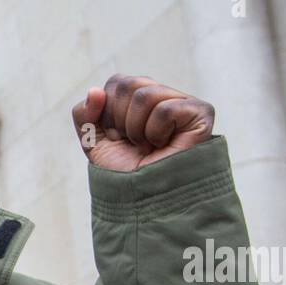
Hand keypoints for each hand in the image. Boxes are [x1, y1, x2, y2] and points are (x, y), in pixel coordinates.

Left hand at [71, 75, 214, 171]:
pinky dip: (156, 133)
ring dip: (137, 130)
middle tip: (135, 144)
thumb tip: (95, 91)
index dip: (108, 114)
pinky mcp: (200, 113)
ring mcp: (183, 102)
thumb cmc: (125, 174)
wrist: (144, 201)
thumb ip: (85, 115)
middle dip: (121, 122)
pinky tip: (164, 146)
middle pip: (128, 85)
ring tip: (149, 146)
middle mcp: (163, 96)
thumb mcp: (95, 144)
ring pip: (145, 96)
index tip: (119, 138)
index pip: (116, 83)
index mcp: (140, 99)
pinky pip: (165, 109)